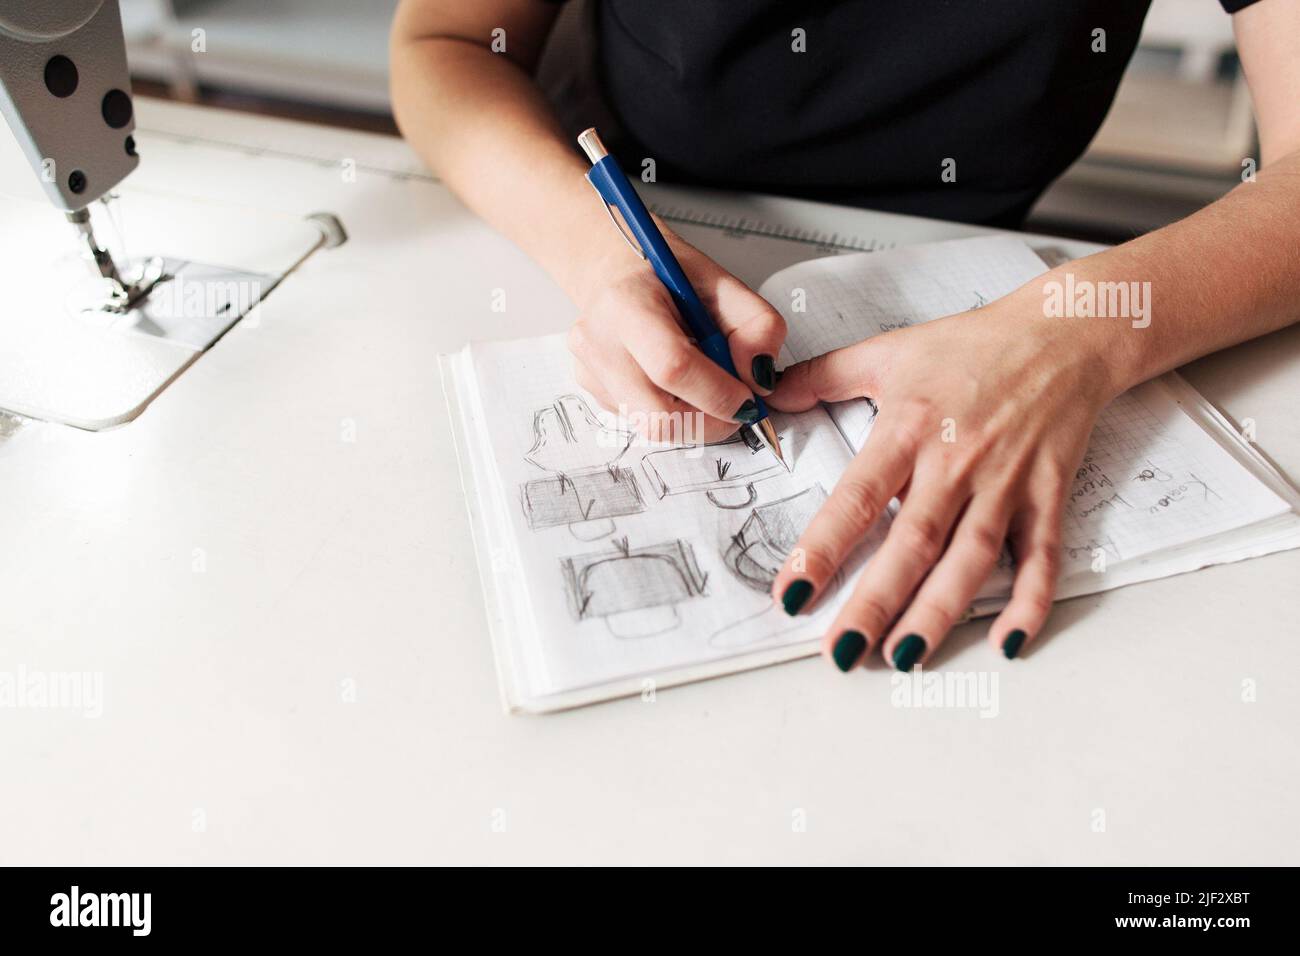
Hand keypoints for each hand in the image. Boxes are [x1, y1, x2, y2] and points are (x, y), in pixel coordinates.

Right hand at [568, 228, 786, 442]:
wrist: (616, 274)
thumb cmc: (668, 278)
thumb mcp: (726, 285)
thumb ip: (758, 327)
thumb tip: (759, 380)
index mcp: (627, 303)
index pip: (672, 366)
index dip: (718, 394)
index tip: (749, 399)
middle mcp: (598, 342)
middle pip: (658, 416)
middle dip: (709, 421)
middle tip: (734, 403)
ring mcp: (590, 372)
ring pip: (653, 428)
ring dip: (693, 418)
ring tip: (702, 382)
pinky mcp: (593, 393)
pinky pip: (643, 422)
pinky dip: (672, 412)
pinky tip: (674, 382)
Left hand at [767, 298, 1114, 670]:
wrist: (1063, 332)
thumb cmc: (972, 345)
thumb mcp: (888, 351)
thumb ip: (823, 376)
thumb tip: (765, 391)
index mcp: (908, 428)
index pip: (857, 497)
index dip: (823, 548)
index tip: (792, 594)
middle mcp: (955, 462)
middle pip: (912, 542)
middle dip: (875, 602)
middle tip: (842, 652)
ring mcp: (1005, 483)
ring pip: (970, 559)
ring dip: (938, 612)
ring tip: (904, 656)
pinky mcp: (1047, 495)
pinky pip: (1041, 556)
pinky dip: (1029, 601)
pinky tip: (1005, 642)